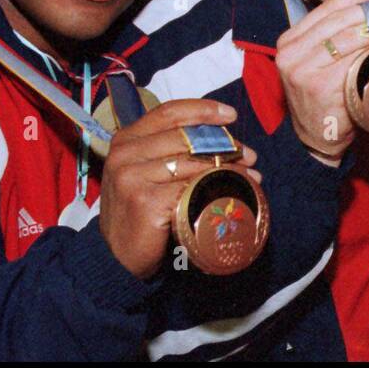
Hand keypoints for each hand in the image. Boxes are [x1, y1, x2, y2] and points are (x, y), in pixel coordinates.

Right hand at [99, 99, 260, 278]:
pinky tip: (230, 195)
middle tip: (249, 156)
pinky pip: (191, 189)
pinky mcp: (145, 201)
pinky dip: (215, 190)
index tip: (230, 115)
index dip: (203, 110)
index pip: (169, 113)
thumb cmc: (142, 211)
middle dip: (225, 145)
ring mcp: (132, 177)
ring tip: (249, 177)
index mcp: (127, 140)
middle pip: (187, 138)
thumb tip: (227, 141)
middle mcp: (126, 154)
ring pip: (194, 164)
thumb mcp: (150, 172)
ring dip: (228, 169)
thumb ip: (175, 151)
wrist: (118, 257)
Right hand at [275, 0, 368, 159]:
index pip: (326, 10)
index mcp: (289, 40)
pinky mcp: (319, 87)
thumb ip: (336, 38)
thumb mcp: (320, 62)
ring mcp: (302, 70)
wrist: (315, 138)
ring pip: (348, 40)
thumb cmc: (325, 97)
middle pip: (339, 22)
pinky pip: (354, 62)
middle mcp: (290, 53)